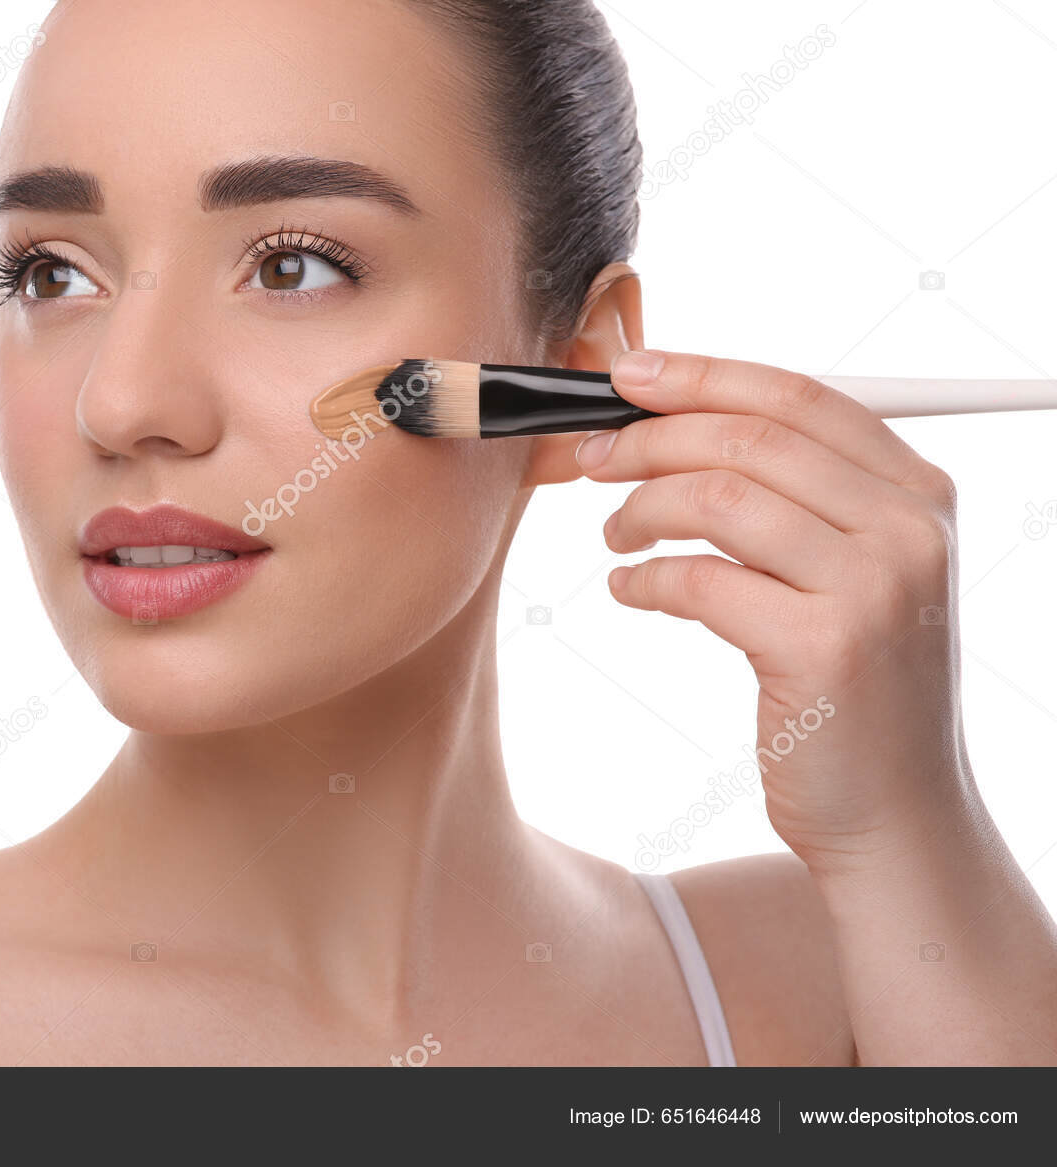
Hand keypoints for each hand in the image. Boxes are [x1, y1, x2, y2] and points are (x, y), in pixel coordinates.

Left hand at [575, 349, 970, 879]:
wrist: (895, 815)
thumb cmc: (852, 687)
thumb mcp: (852, 575)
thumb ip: (796, 498)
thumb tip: (679, 421)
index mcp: (918, 492)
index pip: (798, 396)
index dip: (701, 375)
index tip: (627, 375)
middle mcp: (908, 529)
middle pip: (749, 437)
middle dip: (650, 437)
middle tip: (591, 459)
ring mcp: (873, 588)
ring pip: (719, 497)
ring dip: (640, 507)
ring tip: (614, 534)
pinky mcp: (823, 650)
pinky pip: (699, 580)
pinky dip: (644, 577)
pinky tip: (629, 588)